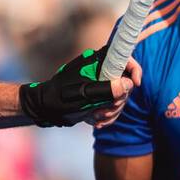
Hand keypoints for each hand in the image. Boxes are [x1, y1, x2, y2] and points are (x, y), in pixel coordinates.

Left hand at [19, 45, 138, 127]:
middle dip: (118, 100)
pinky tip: (95, 122)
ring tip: (97, 119)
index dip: (134, 70)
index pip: (124, 58)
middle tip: (105, 111)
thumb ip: (108, 89)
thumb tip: (129, 85)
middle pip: (125, 82)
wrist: (44, 108)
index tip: (135, 84)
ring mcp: (100, 83)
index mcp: (98, 62)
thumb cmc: (60, 97)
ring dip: (112, 111)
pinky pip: (112, 105)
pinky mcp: (98, 96)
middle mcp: (101, 70)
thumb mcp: (85, 94)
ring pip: (120, 96)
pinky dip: (107, 115)